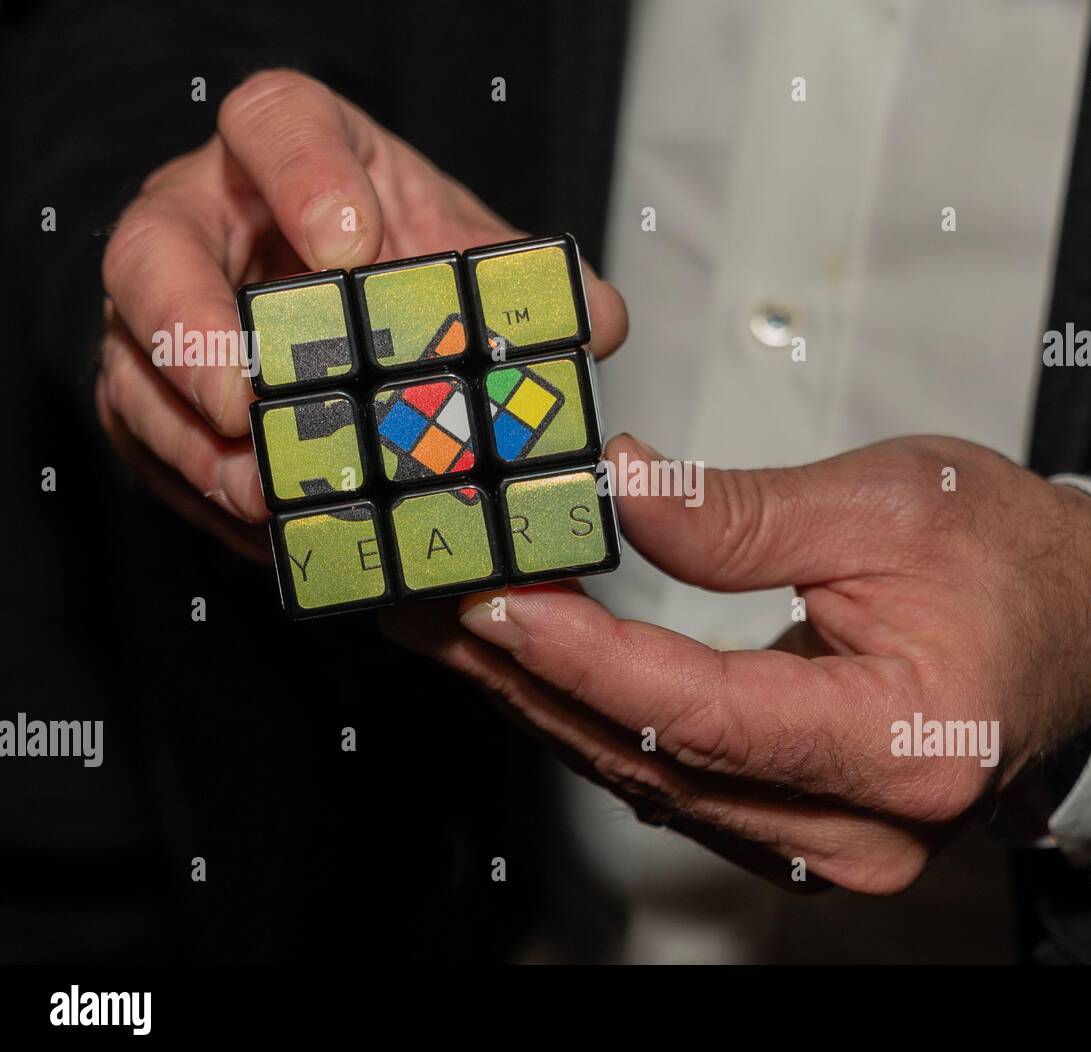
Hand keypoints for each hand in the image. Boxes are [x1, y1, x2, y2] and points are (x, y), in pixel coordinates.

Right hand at [96, 69, 626, 556]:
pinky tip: (262, 528)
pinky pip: (147, 441)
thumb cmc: (400, 262)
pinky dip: (203, 490)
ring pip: (133, 362)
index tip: (352, 247)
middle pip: (151, 249)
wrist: (341, 308)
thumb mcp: (471, 256)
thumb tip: (595, 324)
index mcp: (294, 154)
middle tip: (251, 405)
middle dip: (195, 332)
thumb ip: (531, 284)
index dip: (302, 177)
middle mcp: (205, 221)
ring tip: (262, 496)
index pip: (274, 122)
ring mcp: (165, 310)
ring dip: (192, 440)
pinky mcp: (151, 391)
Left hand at [382, 434, 1090, 892]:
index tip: (500, 599)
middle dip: (533, 679)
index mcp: (904, 745)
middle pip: (660, 760)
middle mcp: (861, 826)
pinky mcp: (796, 822)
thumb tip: (619, 490)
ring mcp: (825, 839)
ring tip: (458, 626)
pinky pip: (673, 777)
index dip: (592, 657)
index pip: (711, 713)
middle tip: (436, 605)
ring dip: (547, 699)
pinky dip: (597, 716)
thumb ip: (743, 516)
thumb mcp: (885, 507)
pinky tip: (535, 666)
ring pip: (652, 777)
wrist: (1073, 625)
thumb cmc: (1006, 561)